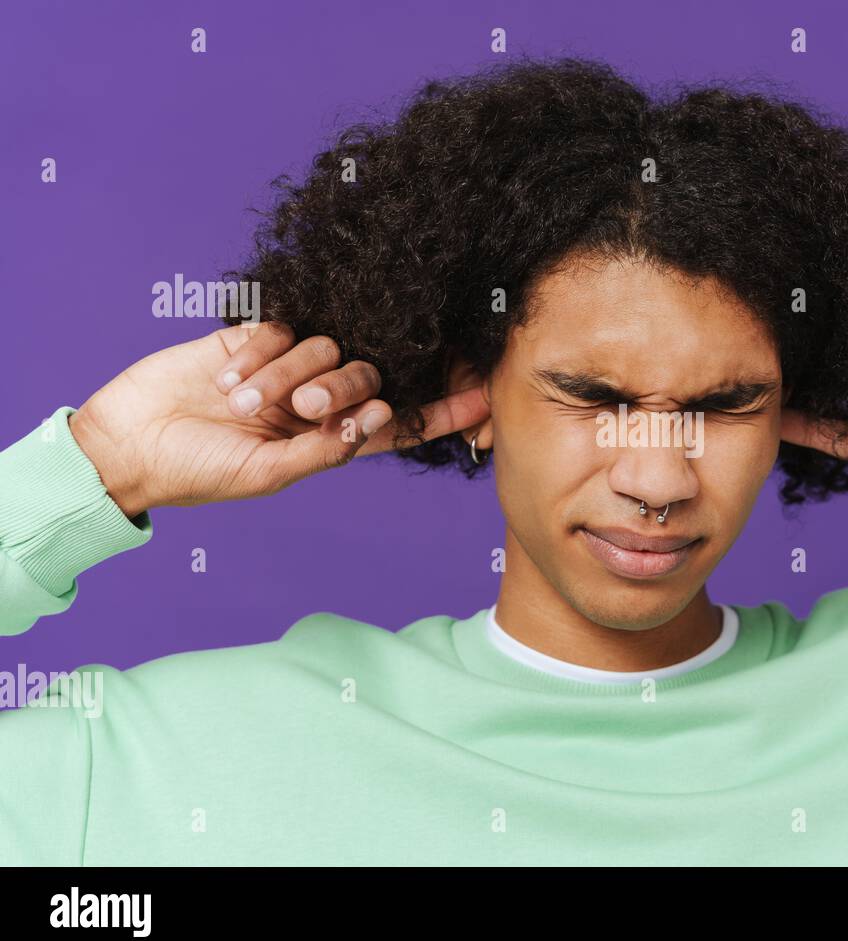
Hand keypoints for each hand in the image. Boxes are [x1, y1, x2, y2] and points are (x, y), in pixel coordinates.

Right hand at [68, 322, 489, 518]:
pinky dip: (261, 351)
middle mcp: (314, 399)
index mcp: (328, 439)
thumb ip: (321, 449)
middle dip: (343, 387)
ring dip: (288, 373)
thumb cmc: (197, 472)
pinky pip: (283, 324)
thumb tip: (370, 425)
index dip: (442, 410)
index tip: (485, 396)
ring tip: (241, 400)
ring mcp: (286, 366)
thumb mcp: (266, 473)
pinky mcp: (252, 337)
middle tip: (300, 407)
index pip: (399, 423)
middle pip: (368, 375)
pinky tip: (229, 374)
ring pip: (327, 345)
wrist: (127, 442)